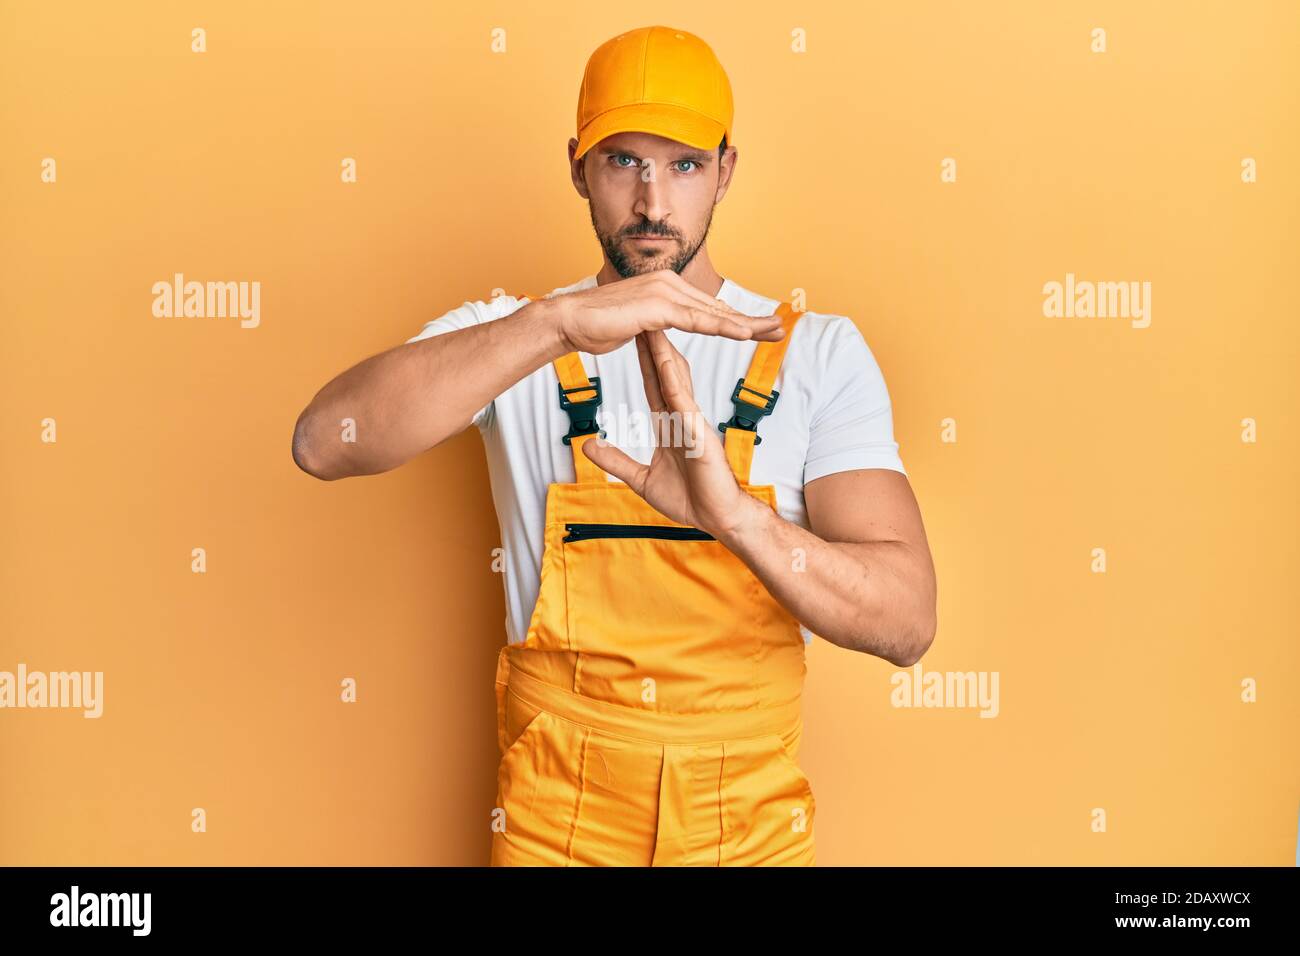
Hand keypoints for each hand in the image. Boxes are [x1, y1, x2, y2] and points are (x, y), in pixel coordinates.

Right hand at [551, 269, 784, 355]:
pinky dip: (722, 327)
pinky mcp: (657, 306)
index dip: (736, 318)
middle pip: (718, 306)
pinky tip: (744, 334)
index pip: (708, 306)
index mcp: (665, 287)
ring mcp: (663, 292)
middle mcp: (668, 284)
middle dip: (751, 319)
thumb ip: (656, 325)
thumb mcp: (636, 326)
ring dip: (745, 324)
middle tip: (780, 329)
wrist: (568, 321)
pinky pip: (696, 320)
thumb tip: (664, 329)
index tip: (759, 329)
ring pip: (713, 313)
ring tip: (772, 332)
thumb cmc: (596, 326)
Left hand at [580, 329, 760, 537]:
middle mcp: (683, 417)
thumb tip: (589, 446)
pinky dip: (674, 382)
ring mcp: (693, 423)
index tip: (632, 333)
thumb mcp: (641, 480)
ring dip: (664, 354)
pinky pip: (684, 404)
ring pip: (677, 381)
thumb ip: (616, 461)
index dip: (643, 359)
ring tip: (652, 325)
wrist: (718, 519)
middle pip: (666, 374)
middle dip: (653, 344)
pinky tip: (665, 363)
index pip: (653, 384)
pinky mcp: (700, 435)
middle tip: (642, 312)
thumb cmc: (690, 499)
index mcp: (671, 424)